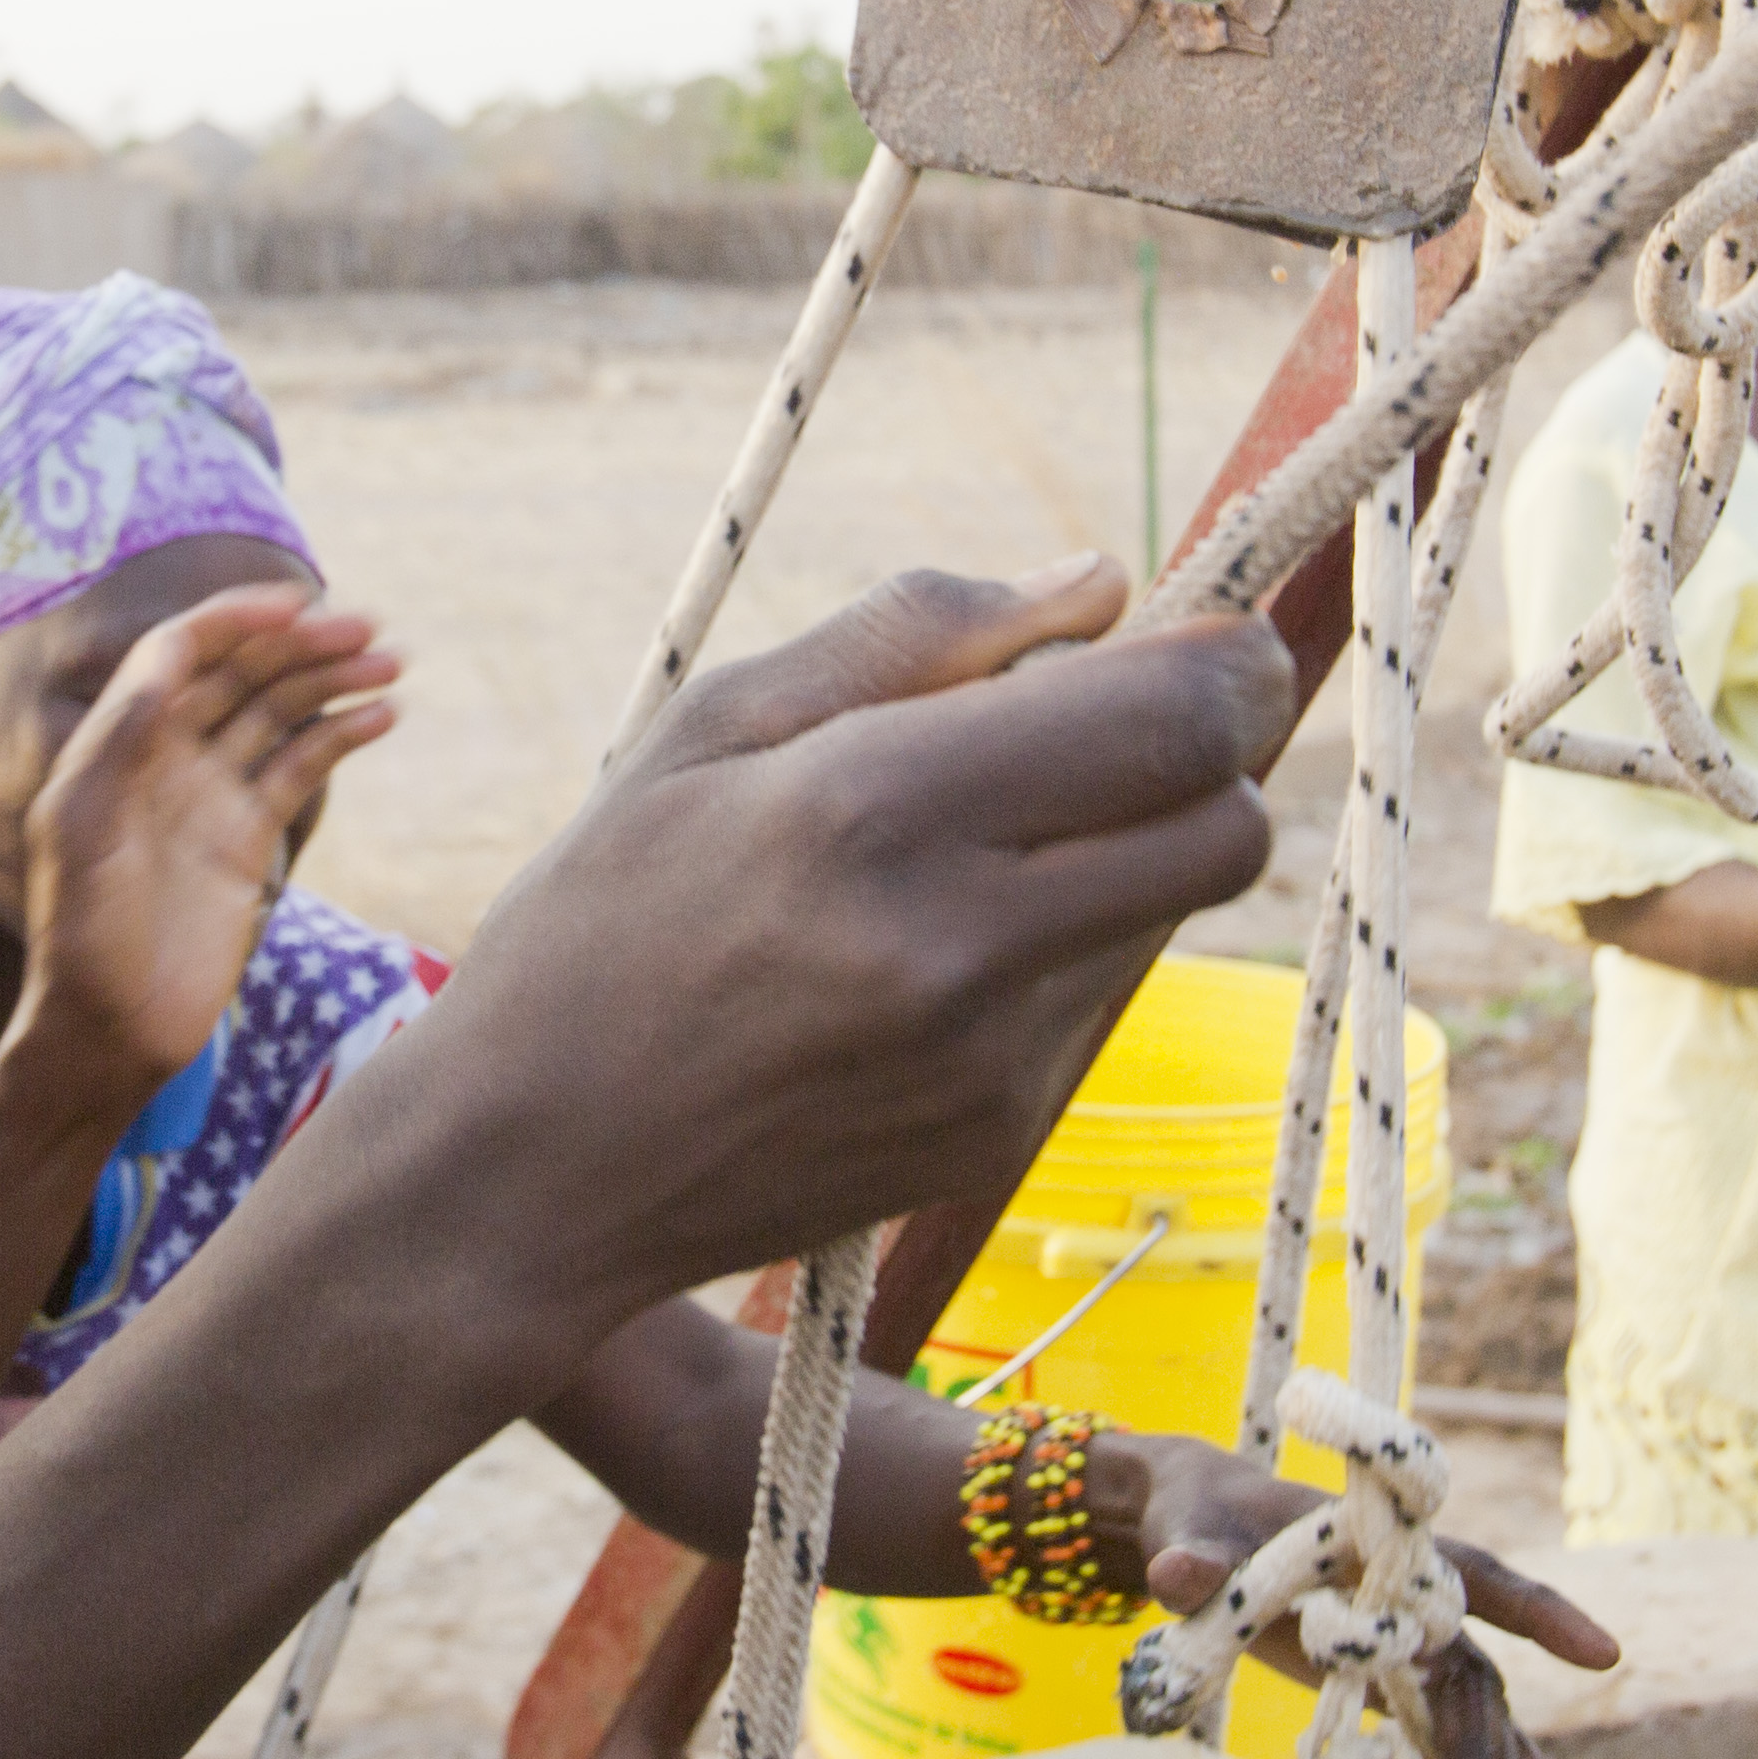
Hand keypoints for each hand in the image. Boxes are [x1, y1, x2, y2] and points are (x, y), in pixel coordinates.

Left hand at [0, 589, 401, 1132]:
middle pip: (241, 672)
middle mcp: (166, 756)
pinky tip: (381, 717)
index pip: (183, 650)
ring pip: (279, 712)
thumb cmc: (82, 934)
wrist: (112, 1029)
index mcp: (120, 741)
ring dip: (332, 681)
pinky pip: (299, 767)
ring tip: (391, 665)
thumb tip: (169, 655)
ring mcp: (210, 794)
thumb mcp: (83, 831)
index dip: (238, 618)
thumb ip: (122, 737)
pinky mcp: (246, 838)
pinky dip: (341, 736)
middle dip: (302, 644)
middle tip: (369, 631)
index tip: (299, 606)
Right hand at [408, 562, 1291, 1336]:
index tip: (1208, 634)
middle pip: (1225, 827)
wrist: (530, 1175)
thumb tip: (1101, 583)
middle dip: (1206, 757)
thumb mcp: (713, 725)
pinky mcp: (998, 1137)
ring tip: (970, 850)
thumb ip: (916, 632)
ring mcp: (989, 1061)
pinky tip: (926, 956)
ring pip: (1171, 916)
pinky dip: (1057, 951)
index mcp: (871, 808)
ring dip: (1124, 854)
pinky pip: (1098, 1004)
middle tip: (1120, 724)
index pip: (1171, 720)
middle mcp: (954, 943)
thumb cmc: (600, 917)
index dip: (1227, 662)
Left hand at [1099, 1431, 1620, 1758]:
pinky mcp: (1386, 1676)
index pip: (1475, 1578)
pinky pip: (1446, 1733)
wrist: (1192, 1524)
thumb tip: (1176, 1574)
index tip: (1603, 1655)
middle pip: (1471, 1681)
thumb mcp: (1187, 1533)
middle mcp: (1411, 1596)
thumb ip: (1193, 1562)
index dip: (1540, 1614)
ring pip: (1472, 1717)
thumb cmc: (1197, 1517)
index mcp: (1382, 1548)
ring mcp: (1405, 1640)